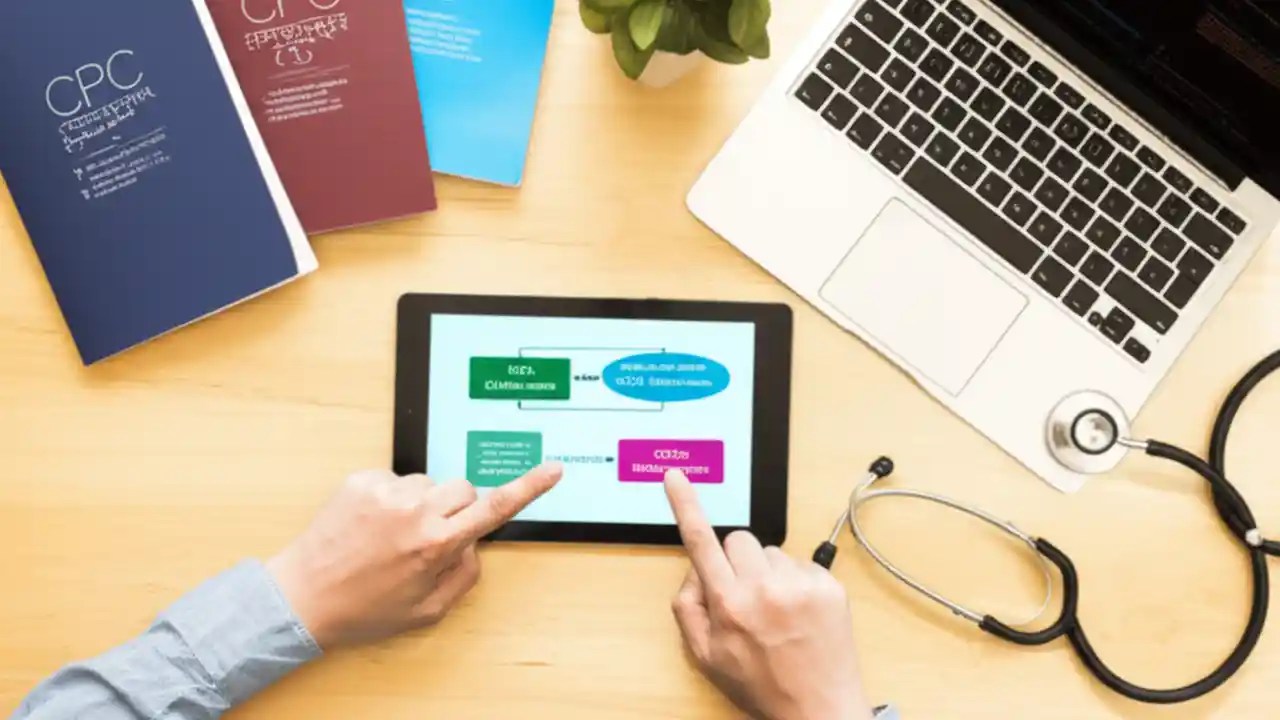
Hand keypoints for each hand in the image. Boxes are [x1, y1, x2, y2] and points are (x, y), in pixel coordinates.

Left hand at [268, 463, 562, 648]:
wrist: (302, 596)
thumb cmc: (363, 609)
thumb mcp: (427, 611)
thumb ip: (464, 576)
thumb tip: (474, 545)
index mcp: (437, 544)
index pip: (495, 508)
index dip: (529, 487)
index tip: (551, 470)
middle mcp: (416, 512)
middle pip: (464, 489)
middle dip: (459, 509)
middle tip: (433, 536)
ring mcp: (387, 492)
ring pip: (429, 484)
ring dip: (421, 504)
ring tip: (391, 536)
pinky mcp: (362, 480)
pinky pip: (395, 480)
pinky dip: (390, 499)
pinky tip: (370, 527)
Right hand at [665, 470, 873, 719]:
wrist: (820, 709)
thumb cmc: (761, 685)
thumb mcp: (706, 656)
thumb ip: (688, 608)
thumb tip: (695, 570)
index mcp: (729, 604)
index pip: (700, 542)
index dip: (685, 505)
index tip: (676, 476)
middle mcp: (764, 588)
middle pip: (738, 539)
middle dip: (735, 560)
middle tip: (744, 594)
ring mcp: (800, 585)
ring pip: (771, 551)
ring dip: (768, 572)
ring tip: (777, 611)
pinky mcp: (829, 586)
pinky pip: (802, 563)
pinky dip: (796, 582)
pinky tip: (799, 613)